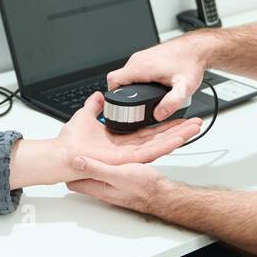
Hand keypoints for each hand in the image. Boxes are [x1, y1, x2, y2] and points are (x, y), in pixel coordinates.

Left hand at [56, 92, 200, 174]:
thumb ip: (93, 107)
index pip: (148, 130)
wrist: (62, 156)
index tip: (178, 116)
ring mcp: (130, 156)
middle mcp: (129, 150)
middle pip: (159, 137)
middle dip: (178, 130)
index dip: (164, 123)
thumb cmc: (70, 143)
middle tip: (194, 122)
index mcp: (121, 141)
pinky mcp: (129, 160)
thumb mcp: (84, 117)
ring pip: (160, 143)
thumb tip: (98, 95)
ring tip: (194, 126)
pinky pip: (152, 151)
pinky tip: (180, 136)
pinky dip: (168, 143)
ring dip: (178, 135)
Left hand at [67, 154, 168, 214]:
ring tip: (85, 145)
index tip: (60, 157)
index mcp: (97, 187)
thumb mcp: (118, 175)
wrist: (162, 194)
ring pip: (94, 170)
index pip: (72, 181)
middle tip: (70, 147)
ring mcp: (110, 185)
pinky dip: (104, 159)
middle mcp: (102, 187)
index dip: (65, 169)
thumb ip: (97, 169)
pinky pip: (106, 168)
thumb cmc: (143, 188)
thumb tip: (75, 161)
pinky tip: (107, 150)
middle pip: (81, 175)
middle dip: (76, 161)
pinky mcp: (120, 180)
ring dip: (90, 159)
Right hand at [107, 34, 212, 120]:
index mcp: (142, 66)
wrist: (197, 48)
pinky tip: (149, 88)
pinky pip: (135, 71)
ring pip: (127, 75)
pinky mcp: (147, 57)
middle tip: (134, 107)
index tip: (119, 106)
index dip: (112, 95)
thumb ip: (172, 103)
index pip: (113, 80)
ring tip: (143, 99)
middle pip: (119, 79)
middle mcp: (139, 60)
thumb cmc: (191, 63)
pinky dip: (138, 81)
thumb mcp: (185, 88)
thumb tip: (159, 114)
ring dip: (131, 88)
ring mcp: (142, 57)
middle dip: (124, 95)